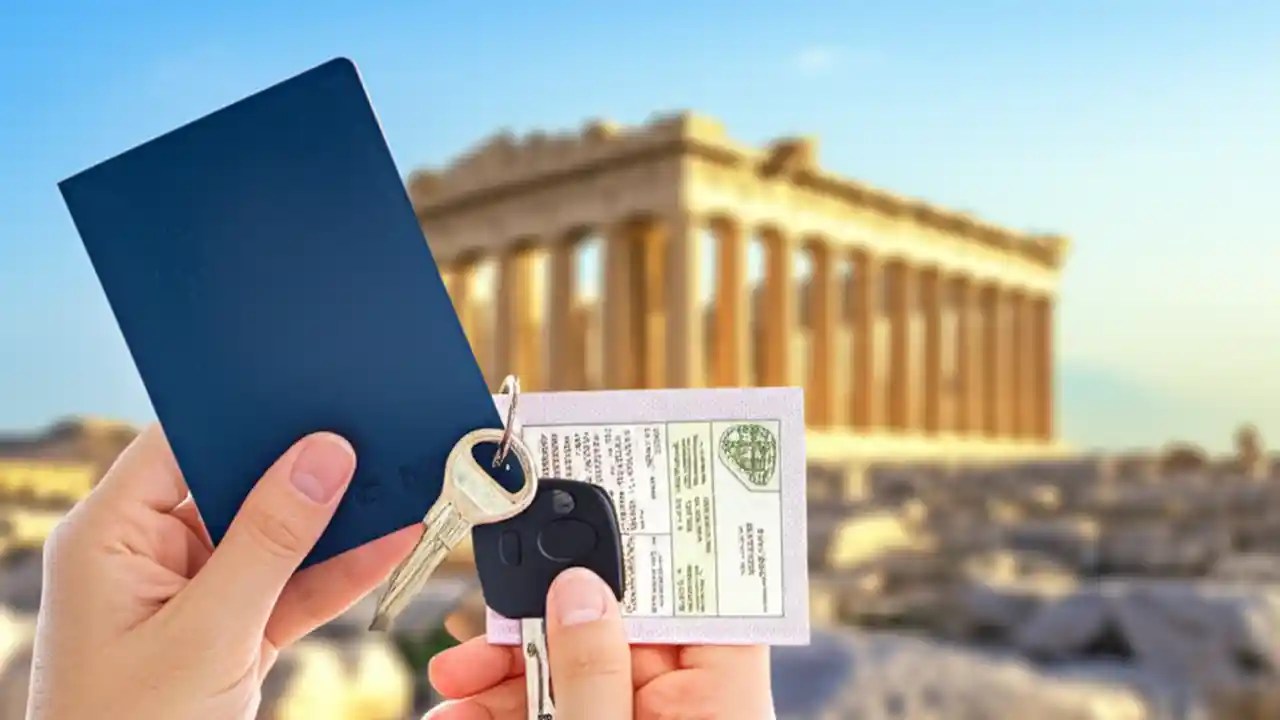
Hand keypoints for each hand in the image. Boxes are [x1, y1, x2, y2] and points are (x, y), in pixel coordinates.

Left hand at [26, 424, 417, 718]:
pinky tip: (388, 546)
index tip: (314, 401)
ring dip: (334, 524)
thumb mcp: (207, 630)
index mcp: (111, 534)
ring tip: (397, 491)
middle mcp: (150, 552)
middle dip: (307, 471)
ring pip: (275, 537)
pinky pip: (291, 585)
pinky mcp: (230, 627)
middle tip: (372, 442)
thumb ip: (269, 541)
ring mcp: (194, 591)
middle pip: (238, 485)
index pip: (183, 442)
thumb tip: (322, 458)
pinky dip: (337, 573)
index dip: (247, 416)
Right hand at [427, 568, 774, 719]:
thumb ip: (594, 667)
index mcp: (723, 698)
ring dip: (507, 676)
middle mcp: (692, 710)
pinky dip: (507, 717)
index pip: (700, 594)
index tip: (589, 514)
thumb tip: (581, 587)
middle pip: (619, 628)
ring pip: (576, 673)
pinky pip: (561, 716)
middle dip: (539, 624)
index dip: (648, 549)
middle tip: (478, 629)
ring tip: (448, 690)